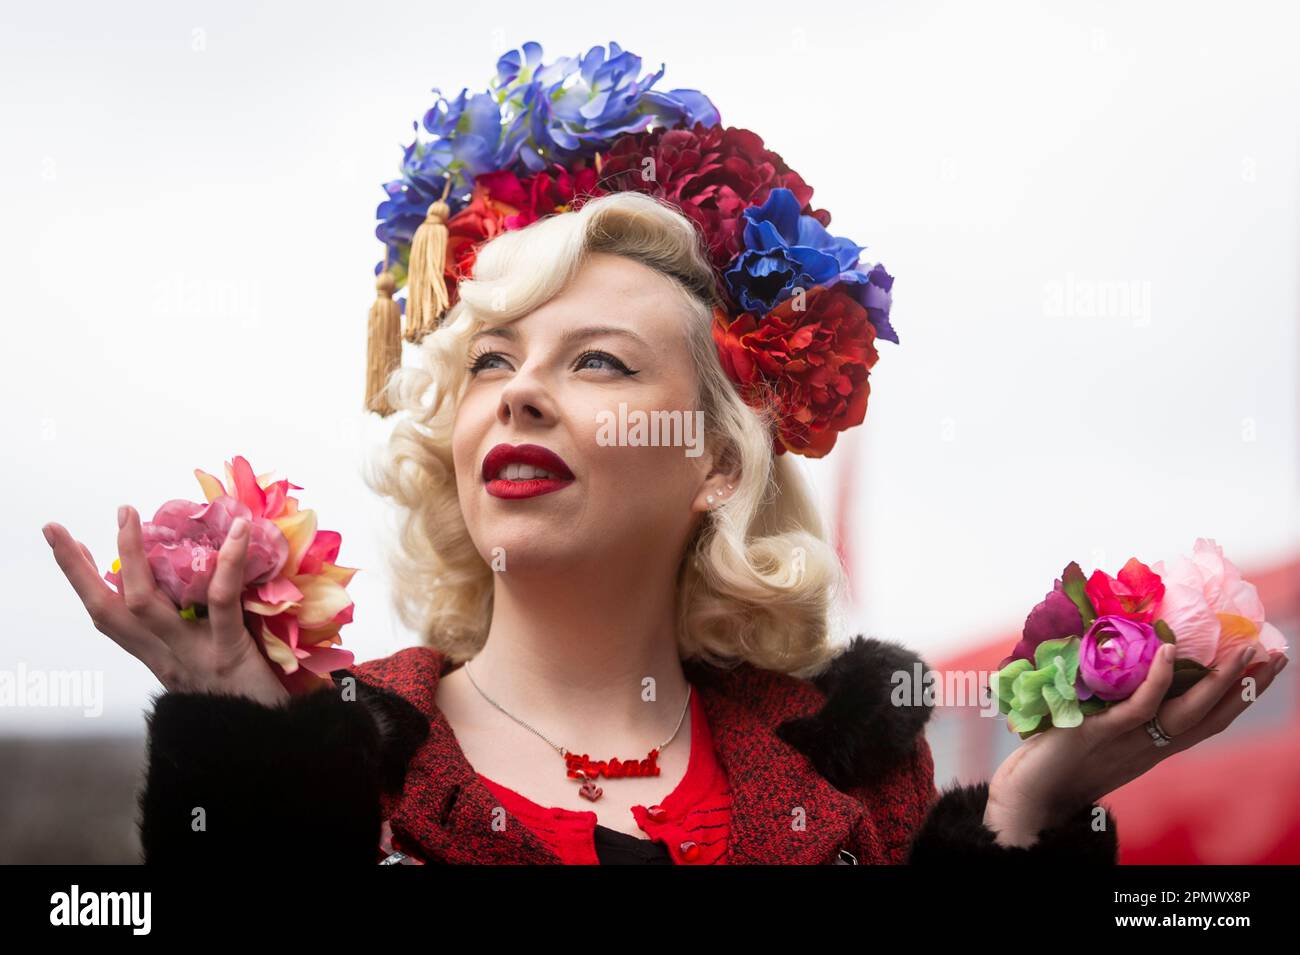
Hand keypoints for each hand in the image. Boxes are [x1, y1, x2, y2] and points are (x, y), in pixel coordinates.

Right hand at [44, 505, 289, 707]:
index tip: (66, 545)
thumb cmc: (251, 701)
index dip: (84, 583)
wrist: (271, 743)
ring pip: (147, 604)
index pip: (110, 618)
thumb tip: (196, 584)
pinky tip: (236, 531)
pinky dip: (227, 563)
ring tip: (128, 515)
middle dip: (77, 570)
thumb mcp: (212, 666)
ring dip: (132, 557)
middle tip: (59, 529)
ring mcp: (194, 655)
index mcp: (162, 659)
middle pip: (111, 610)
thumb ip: (198, 633)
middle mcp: (168, 658)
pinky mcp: (228, 653)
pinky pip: (221, 602)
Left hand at [984, 641, 1288, 845]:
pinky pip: (1138, 707)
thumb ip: (1120, 706)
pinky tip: (1171, 652)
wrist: (1031, 795)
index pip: (1209, 718)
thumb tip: (1132, 665)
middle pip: (1212, 716)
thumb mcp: (1100, 729)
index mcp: (1155, 745)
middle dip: (1247, 687)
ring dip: (1219, 683)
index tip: (1267, 665)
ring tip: (1244, 651)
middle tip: (1276, 654)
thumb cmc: (1059, 757)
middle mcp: (1151, 745)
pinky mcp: (1100, 733)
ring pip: (1187, 712)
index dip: (1240, 695)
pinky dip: (1158, 681)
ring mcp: (1129, 740)